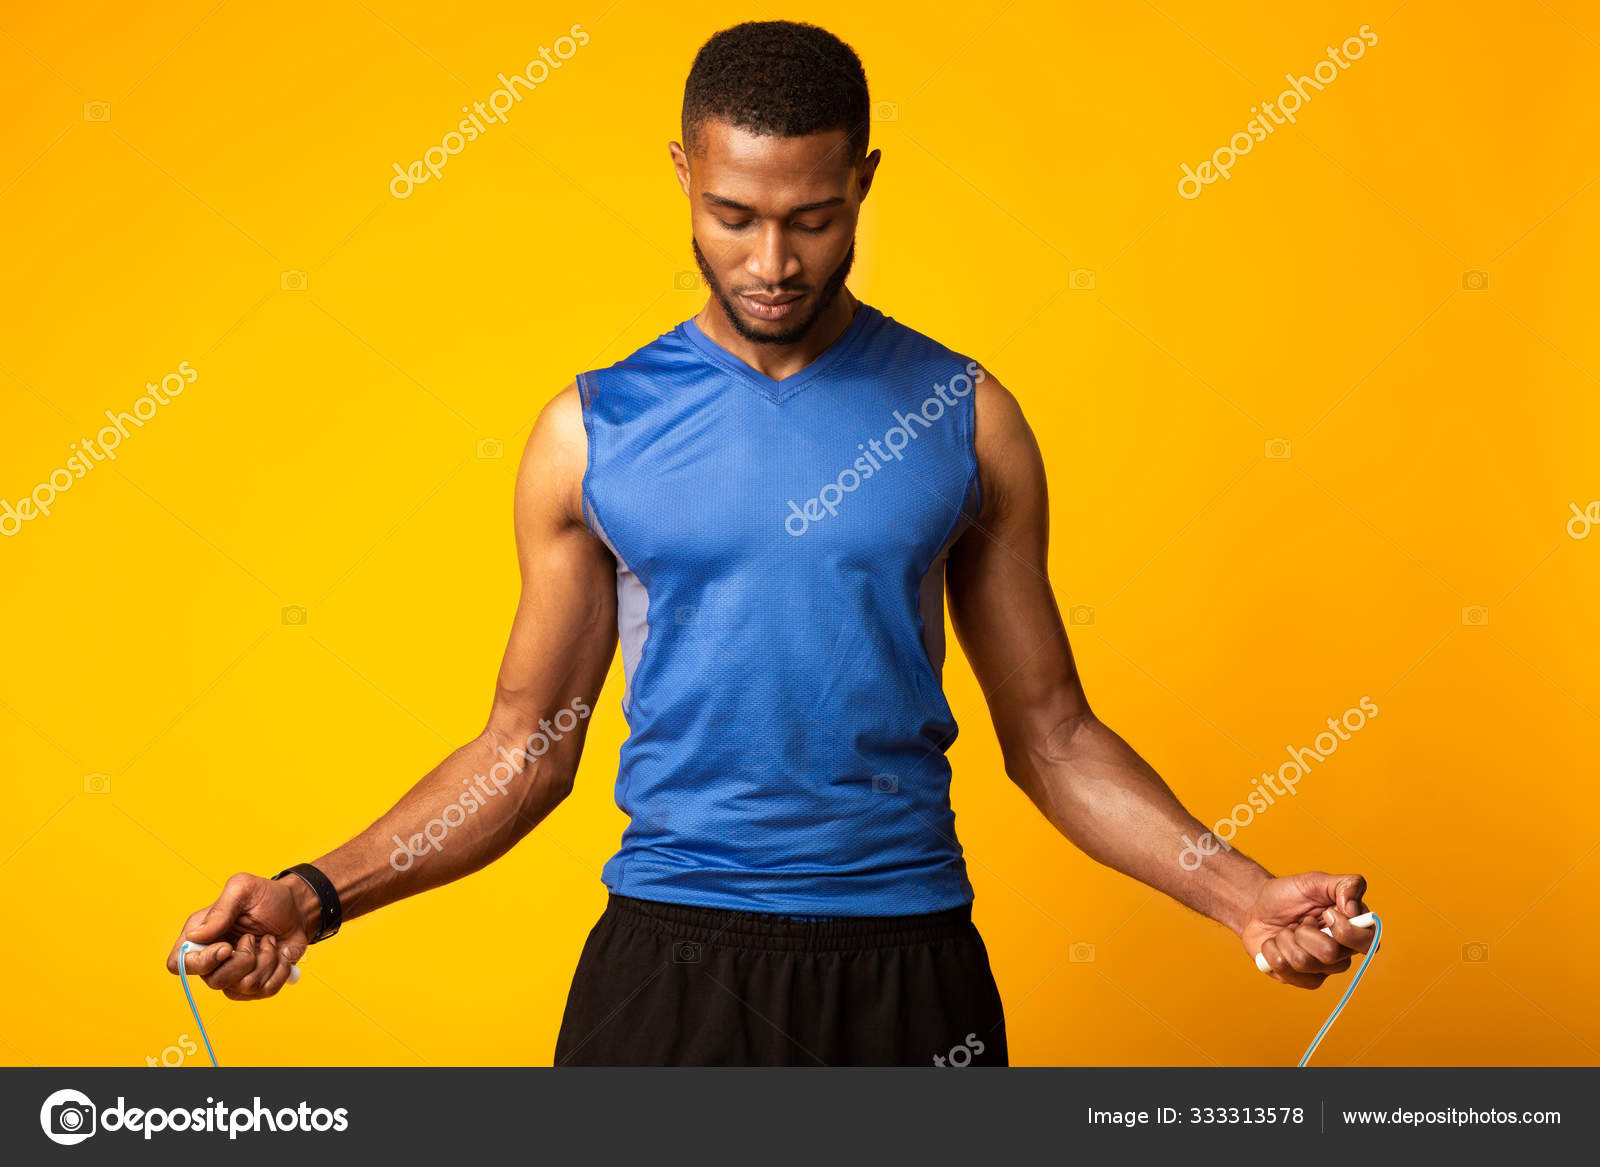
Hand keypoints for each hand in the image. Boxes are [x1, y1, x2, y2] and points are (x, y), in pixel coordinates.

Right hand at [165, 872, 312, 1000]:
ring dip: (265, 961)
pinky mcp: (256, 984)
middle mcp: (213, 960)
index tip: (226, 948)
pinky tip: (278, 953)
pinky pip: (265, 990)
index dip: (200, 962)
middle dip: (243, 960)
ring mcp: (234, 975)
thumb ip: (219, 911)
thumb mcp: (243, 889)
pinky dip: (279, 969)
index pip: (178, 964)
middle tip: (253, 938)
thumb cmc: (268, 897)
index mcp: (200, 936)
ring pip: (243, 987)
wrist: (298, 909)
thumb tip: (195, 937)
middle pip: (214, 982)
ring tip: (269, 941)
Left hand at [1240, 871, 1371, 988]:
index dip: (1345, 930)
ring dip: (1285, 939)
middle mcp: (1343, 955)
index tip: (1327, 912)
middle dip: (1304, 931)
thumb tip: (1354, 909)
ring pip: (1302, 962)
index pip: (1369, 943)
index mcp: (1354, 930)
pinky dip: (1272, 950)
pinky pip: (1284, 970)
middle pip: (1330, 954)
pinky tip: (1276, 943)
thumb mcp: (1316, 880)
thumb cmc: (1291, 895)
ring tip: (1286, 931)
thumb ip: (1346, 884)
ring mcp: (1322, 970)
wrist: (1259, 908)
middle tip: (1301, 921)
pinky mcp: (1301, 980)